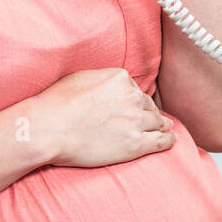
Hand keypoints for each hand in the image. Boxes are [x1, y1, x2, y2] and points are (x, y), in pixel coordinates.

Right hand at [31, 67, 175, 167]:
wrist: (49, 129)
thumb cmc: (56, 103)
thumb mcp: (80, 77)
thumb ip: (102, 78)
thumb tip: (109, 83)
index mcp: (120, 79)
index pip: (134, 89)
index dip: (133, 100)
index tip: (131, 107)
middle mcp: (132, 97)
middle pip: (147, 105)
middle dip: (148, 112)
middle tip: (150, 119)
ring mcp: (136, 121)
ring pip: (158, 121)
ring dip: (162, 125)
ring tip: (166, 129)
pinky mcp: (136, 144)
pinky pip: (161, 140)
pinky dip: (169, 139)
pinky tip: (172, 139)